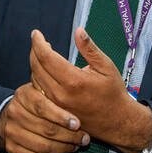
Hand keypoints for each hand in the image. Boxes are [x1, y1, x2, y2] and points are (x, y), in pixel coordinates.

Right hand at [0, 80, 88, 152]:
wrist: (11, 117)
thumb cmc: (37, 103)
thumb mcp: (43, 91)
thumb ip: (57, 94)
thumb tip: (81, 100)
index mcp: (23, 95)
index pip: (42, 107)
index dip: (61, 117)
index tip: (78, 124)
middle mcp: (15, 113)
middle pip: (46, 129)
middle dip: (69, 136)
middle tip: (84, 138)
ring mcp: (12, 132)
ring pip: (43, 146)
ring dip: (64, 148)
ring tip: (77, 145)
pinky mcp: (13, 149)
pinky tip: (63, 152)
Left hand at [29, 28, 151, 152]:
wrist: (117, 122)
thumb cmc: (113, 93)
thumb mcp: (106, 67)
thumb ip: (89, 48)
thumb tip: (78, 30)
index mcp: (74, 80)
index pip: (46, 57)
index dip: (38, 42)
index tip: (36, 33)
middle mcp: (61, 94)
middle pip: (36, 67)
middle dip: (35, 51)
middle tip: (39, 41)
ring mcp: (56, 105)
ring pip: (35, 80)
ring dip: (35, 64)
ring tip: (43, 53)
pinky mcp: (55, 112)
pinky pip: (39, 92)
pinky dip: (38, 78)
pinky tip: (45, 70)